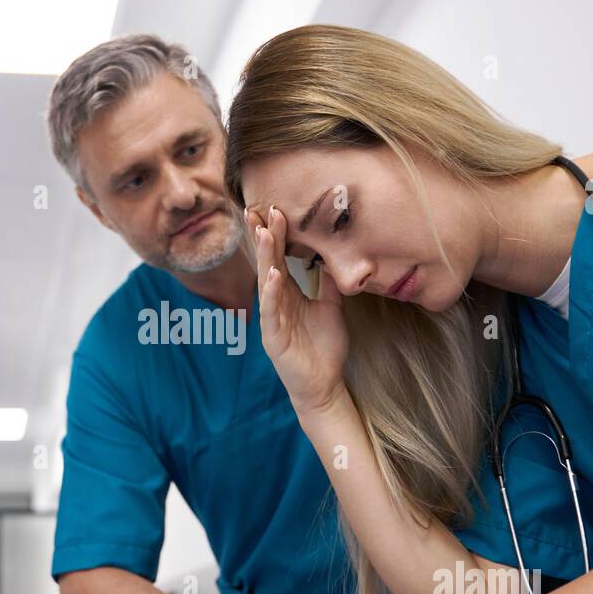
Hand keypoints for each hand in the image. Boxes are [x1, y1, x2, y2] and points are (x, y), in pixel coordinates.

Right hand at [246, 205, 348, 414]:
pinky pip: (270, 310)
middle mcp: (275, 303)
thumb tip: (331, 257)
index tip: (274, 208)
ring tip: (263, 231)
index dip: (276, 235)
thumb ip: (326, 283)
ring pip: (266, 281)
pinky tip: (272, 274)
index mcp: (287, 295)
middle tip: (261, 208)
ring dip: (264, 256)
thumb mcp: (330, 307)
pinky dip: (270, 291)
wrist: (323, 385)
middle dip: (264, 236)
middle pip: (268, 263)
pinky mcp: (273, 337)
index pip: (278, 258)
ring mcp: (272, 319)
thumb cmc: (323, 348)